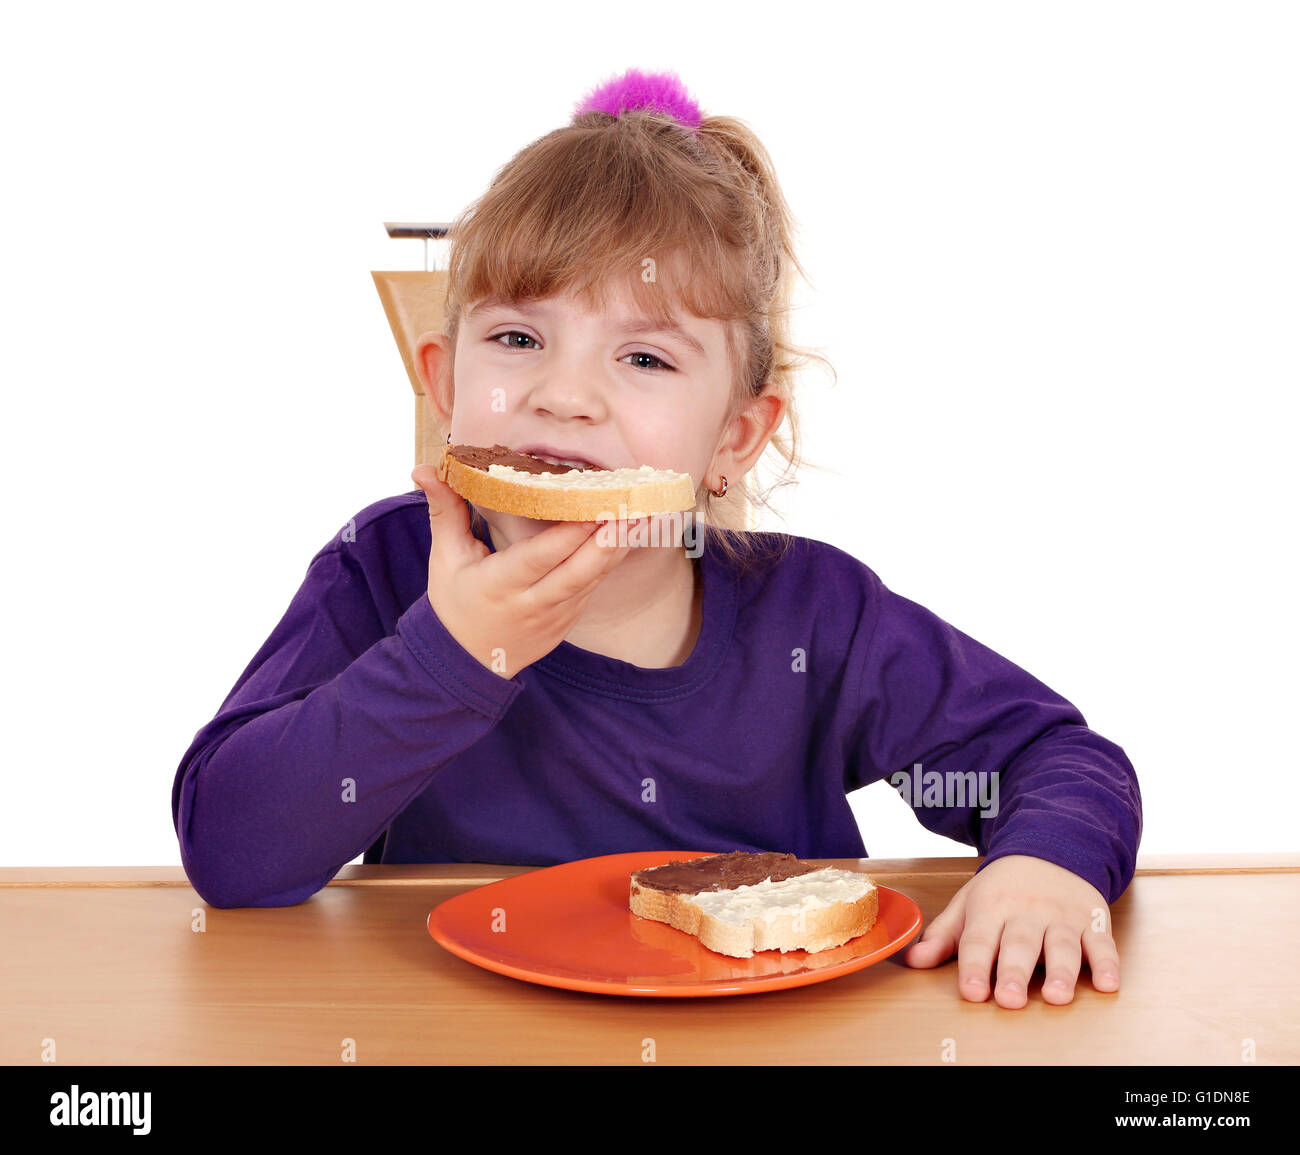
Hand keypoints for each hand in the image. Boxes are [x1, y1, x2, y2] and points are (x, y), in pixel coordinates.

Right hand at [411, 466, 634, 679]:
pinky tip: (629, 537)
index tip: (594, 507)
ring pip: (591, 580)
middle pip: (577, 572)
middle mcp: (531, 604)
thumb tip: (424, 469)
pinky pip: (592, 589)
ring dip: (618, 549)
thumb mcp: (445, 558)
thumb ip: (443, 510)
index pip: (540, 557)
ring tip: (642, 517)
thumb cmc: (454, 604)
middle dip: (608, 541)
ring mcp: (554, 617)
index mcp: (498, 585)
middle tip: (635, 509)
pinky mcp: (567, 623)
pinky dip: (611, 564)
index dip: (570, 535)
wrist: (466, 664)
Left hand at [902, 854, 1120, 1007]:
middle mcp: (1027, 912)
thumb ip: (944, 935)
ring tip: (1057, 997)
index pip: (980, 940)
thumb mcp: (968, 902)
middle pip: (1020, 945)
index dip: (975, 967)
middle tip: (1010, 1000)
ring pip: (1062, 945)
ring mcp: (1062, 916)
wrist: (1050, 848)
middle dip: (1015, 973)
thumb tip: (914, 962)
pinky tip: (1108, 984)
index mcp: (991, 908)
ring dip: (1061, 972)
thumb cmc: (1003, 887)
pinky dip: (1107, 963)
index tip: (972, 993)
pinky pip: (1102, 942)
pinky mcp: (1092, 920)